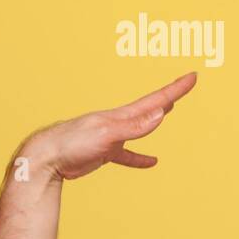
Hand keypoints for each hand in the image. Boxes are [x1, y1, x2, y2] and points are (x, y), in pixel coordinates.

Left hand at [25, 72, 197, 181]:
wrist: (45, 157)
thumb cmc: (72, 143)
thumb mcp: (107, 134)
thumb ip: (134, 126)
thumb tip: (160, 113)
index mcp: (120, 116)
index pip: (154, 100)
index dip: (175, 89)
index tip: (193, 77)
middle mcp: (117, 123)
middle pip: (148, 108)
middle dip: (167, 97)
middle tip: (183, 85)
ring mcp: (109, 137)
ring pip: (137, 129)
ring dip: (153, 121)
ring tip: (167, 114)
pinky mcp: (102, 153)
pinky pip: (126, 155)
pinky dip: (138, 158)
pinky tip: (151, 161)